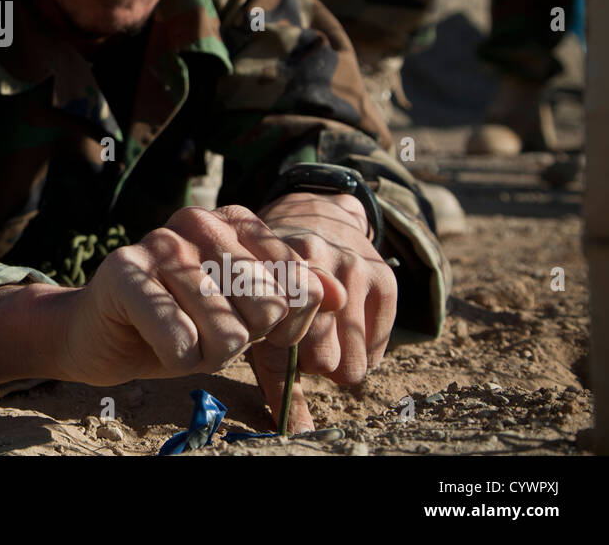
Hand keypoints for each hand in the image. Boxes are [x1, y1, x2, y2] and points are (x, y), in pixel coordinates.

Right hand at [55, 204, 324, 386]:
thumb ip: (294, 298)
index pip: (297, 283)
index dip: (282, 324)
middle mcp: (200, 220)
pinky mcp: (123, 270)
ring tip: (175, 335)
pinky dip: (175, 359)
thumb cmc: (180, 322)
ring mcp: (160, 241)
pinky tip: (154, 341)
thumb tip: (338, 292)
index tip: (248, 326)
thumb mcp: (245, 313)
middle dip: (241, 340)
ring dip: (204, 354)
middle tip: (203, 331)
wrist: (102, 335)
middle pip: (266, 308)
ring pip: (226, 332)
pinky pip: (180, 340)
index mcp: (235, 221)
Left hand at [247, 191, 396, 432]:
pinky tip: (346, 327)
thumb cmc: (277, 278)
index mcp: (270, 266)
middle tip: (301, 336)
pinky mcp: (385, 278)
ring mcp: (353, 266)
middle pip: (321, 361)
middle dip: (311, 359)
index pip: (281, 344)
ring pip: (352, 364)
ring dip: (337, 359)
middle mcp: (312, 260)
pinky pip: (377, 349)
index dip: (280, 348)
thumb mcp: (261, 308)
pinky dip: (362, 350)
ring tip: (323, 333)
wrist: (316, 216)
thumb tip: (296, 432)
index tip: (274, 333)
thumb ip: (274, 371)